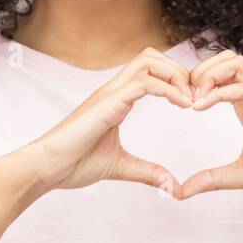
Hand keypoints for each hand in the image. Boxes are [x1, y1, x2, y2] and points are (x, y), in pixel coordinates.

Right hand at [21, 47, 194, 194]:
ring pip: (148, 61)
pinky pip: (143, 83)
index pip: (150, 71)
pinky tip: (182, 105)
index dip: (175, 80)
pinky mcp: (107, 103)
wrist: (46, 168)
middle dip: (179, 70)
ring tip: (191, 99)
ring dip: (175, 75)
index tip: (194, 102)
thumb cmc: (73, 164)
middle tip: (196, 97)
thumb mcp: (121, 167)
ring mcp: (109, 94)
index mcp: (116, 100)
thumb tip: (172, 186)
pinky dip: (167, 89)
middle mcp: (113, 90)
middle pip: (152, 56)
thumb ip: (148, 172)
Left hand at [179, 48, 242, 203]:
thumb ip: (211, 179)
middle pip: (225, 59)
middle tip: (184, 98)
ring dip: (208, 75)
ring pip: (235, 63)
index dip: (195, 82)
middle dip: (199, 71)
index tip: (180, 104)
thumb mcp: (240, 175)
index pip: (220, 74)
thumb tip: (180, 191)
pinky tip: (200, 108)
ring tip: (193, 100)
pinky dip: (218, 93)